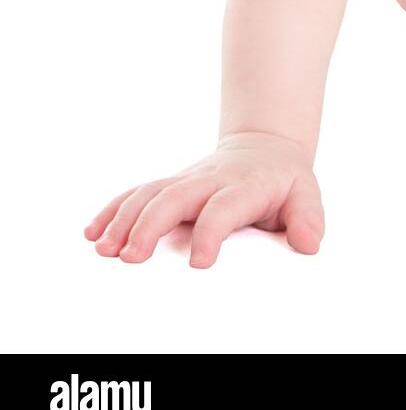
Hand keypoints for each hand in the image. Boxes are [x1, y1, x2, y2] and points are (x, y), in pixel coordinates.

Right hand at [84, 131, 323, 267]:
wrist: (266, 147)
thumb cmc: (285, 181)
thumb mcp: (306, 194)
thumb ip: (308, 218)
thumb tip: (309, 245)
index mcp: (245, 186)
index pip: (224, 207)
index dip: (210, 231)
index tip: (199, 262)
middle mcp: (209, 181)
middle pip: (174, 195)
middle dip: (151, 225)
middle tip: (131, 257)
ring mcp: (186, 181)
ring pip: (149, 192)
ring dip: (123, 219)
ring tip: (103, 250)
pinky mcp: (170, 185)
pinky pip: (136, 192)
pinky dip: (112, 209)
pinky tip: (91, 232)